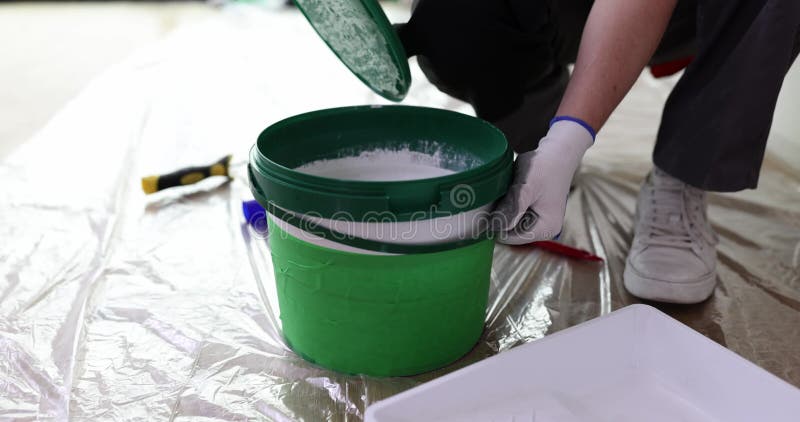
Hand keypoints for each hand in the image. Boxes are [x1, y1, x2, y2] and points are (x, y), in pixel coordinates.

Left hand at [493, 119, 593, 243]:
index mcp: (545, 229)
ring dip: (502, 210)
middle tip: (494, 198)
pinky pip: (514, 215)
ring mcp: (539, 222)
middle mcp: (543, 230)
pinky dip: (507, 205)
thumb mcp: (526, 187)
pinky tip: (507, 192)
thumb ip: (512, 208)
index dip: (496, 225)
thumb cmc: (544, 167)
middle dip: (500, 217)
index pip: (510, 238)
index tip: (484, 210)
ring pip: (510, 223)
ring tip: (503, 192)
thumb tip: (494, 227)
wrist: (558, 152)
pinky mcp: (534, 213)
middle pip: (510, 232)